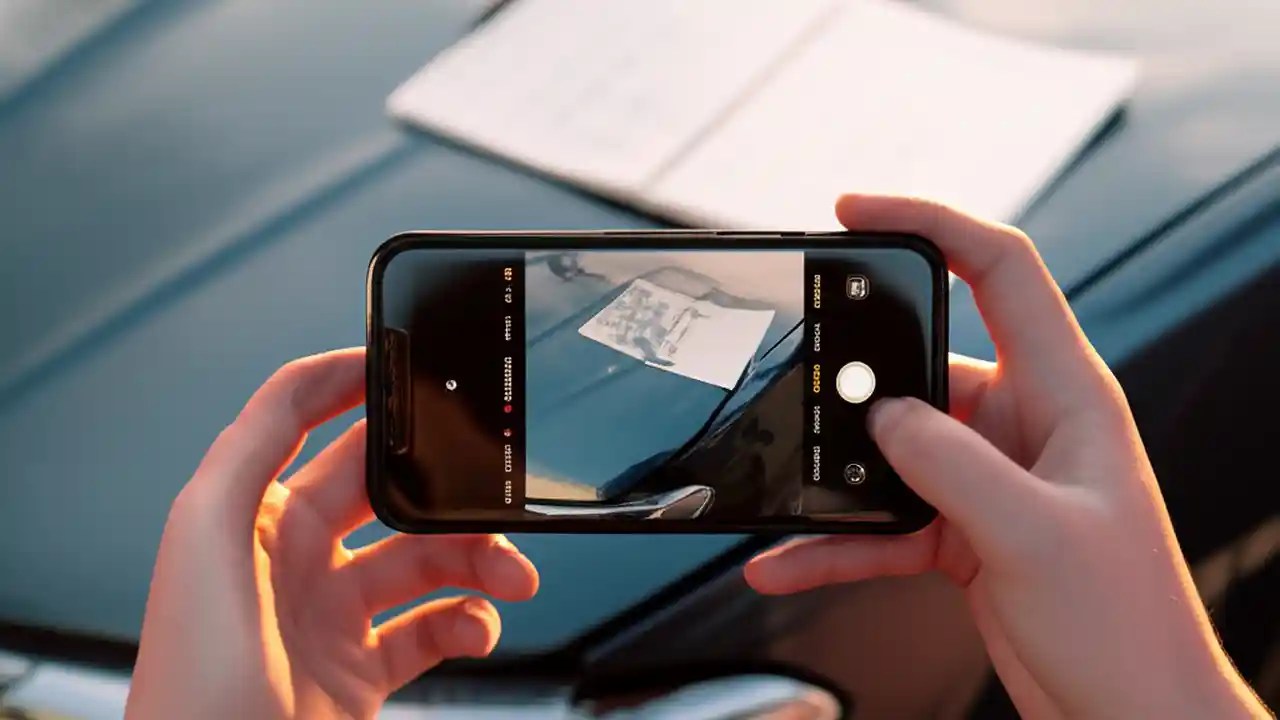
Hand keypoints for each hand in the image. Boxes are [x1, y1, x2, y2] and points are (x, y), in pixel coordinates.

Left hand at [126, 349, 538, 719]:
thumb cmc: (195, 678)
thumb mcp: (206, 536)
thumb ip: (250, 446)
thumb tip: (309, 378)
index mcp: (253, 511)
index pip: (309, 417)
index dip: (362, 382)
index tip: (421, 367)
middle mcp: (295, 554)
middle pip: (391, 488)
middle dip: (449, 484)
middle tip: (492, 492)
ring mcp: (331, 612)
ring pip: (426, 558)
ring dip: (479, 559)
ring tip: (511, 577)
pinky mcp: (362, 667)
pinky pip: (434, 627)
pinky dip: (470, 621)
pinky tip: (479, 626)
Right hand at [745, 196, 1267, 718]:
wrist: (1132, 718)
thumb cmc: (1126, 629)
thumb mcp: (1032, 535)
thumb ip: (950, 464)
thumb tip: (882, 416)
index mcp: (1065, 395)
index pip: (1000, 271)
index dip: (930, 223)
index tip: (856, 212)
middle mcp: (1025, 425)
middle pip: (923, 362)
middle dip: (856, 376)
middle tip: (800, 382)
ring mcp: (989, 478)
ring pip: (890, 449)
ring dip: (835, 474)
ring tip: (786, 490)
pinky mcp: (962, 529)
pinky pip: (881, 518)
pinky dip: (835, 539)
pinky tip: (790, 558)